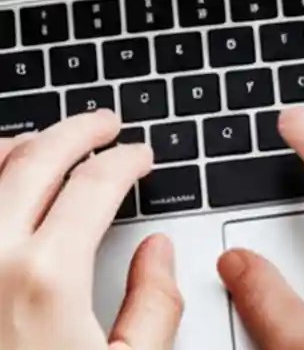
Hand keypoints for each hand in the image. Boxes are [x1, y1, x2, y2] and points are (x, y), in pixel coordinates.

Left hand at [0, 111, 183, 349]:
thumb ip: (156, 306)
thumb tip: (156, 254)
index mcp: (47, 274)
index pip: (97, 181)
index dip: (127, 158)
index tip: (141, 156)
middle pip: (38, 156)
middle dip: (80, 129)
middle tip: (103, 123)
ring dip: (21, 145)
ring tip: (44, 143)